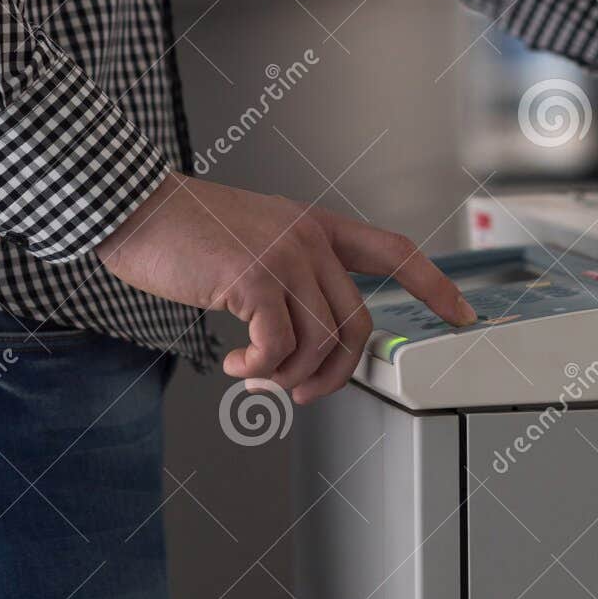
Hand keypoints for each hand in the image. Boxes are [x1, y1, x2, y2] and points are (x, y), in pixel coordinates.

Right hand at [97, 172, 475, 402]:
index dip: (435, 286)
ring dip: (287, 377)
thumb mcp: (254, 242)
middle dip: (337, 373)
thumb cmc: (185, 231)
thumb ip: (288, 277)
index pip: (395, 252)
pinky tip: (234, 366)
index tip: (463, 314)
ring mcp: (286, 255)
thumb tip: (300, 343)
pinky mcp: (255, 278)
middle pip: (358, 323)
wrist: (135, 207)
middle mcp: (310, 238)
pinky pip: (278, 348)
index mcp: (316, 227)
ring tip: (253, 375)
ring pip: (319, 343)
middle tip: (302, 391)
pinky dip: (257, 370)